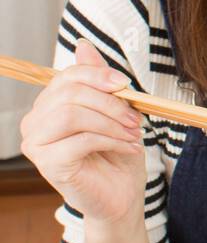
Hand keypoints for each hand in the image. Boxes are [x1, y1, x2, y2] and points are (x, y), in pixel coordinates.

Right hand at [20, 38, 146, 226]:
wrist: (121, 197)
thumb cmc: (116, 155)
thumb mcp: (113, 112)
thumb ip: (98, 81)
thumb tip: (83, 45)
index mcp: (48, 105)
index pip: (67, 77)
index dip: (99, 76)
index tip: (127, 85)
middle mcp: (35, 122)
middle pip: (70, 93)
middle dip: (110, 103)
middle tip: (135, 118)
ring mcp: (37, 144)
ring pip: (73, 115)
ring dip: (111, 122)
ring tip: (133, 134)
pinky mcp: (48, 164)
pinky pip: (81, 140)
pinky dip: (112, 141)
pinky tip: (129, 148)